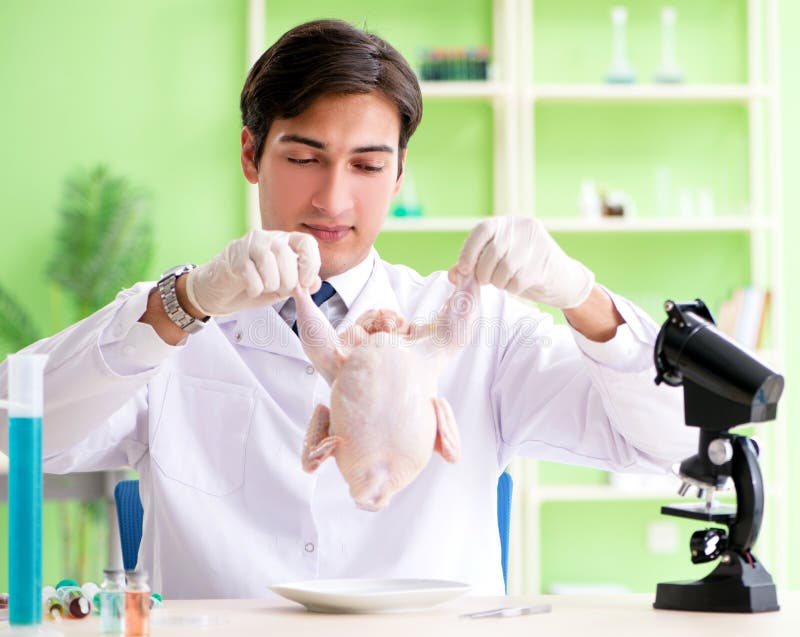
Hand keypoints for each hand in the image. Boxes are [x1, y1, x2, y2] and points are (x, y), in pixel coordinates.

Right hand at [185, 229, 320, 315]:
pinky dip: (254, 288)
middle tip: (279, 290)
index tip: (306, 283)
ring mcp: (249, 244)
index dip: (311, 264)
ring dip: (270, 284)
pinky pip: (251, 274)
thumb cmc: (253, 286)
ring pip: (269, 262)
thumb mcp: (283, 288)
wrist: (220, 290)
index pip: (306, 242)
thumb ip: (300, 285)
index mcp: (285, 242)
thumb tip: (317, 284)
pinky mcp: (233, 255)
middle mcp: (269, 238)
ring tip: (264, 288)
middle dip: (287, 281)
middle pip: (287, 255)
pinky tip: (250, 289)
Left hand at [449, 216, 594, 308]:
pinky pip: (516, 281)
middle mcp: (523, 228)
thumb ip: (474, 264)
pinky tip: (518, 285)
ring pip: (503, 269)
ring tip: (503, 282)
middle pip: (491, 252)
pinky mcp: (544, 264)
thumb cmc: (524, 268)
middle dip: (482, 272)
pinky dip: (512, 288)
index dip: (468, 250)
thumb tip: (453, 275)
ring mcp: (536, 244)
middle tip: (485, 280)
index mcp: (509, 223)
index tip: (463, 269)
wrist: (563, 280)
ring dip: (498, 282)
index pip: (483, 229)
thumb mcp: (499, 261)